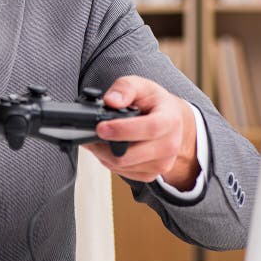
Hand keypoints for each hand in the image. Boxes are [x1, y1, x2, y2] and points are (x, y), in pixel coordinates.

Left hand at [83, 75, 198, 189]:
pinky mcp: (150, 174)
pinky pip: (122, 172)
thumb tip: (111, 101)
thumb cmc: (154, 103)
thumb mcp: (141, 86)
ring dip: (103, 152)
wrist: (171, 121)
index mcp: (170, 120)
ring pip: (122, 165)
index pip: (149, 129)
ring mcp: (161, 163)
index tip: (101, 127)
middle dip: (103, 145)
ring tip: (97, 136)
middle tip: (89, 131)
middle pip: (130, 155)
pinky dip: (108, 160)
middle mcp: (169, 145)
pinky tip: (106, 146)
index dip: (123, 130)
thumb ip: (125, 88)